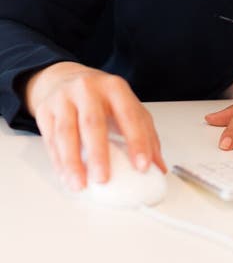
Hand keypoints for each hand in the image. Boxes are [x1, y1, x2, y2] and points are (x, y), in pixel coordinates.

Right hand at [24, 61, 166, 190]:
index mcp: (115, 87)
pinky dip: (58, 160)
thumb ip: (145, 134)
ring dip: (72, 162)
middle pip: (93, 122)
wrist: (63, 78)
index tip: (142, 166)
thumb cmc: (99, 97)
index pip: (129, 114)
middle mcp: (88, 89)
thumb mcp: (125, 105)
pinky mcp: (45, 110)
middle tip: (103, 179)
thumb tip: (159, 167)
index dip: (137, 141)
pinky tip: (65, 175)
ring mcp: (64, 98)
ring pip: (66, 132)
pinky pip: (50, 139)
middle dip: (99, 153)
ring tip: (80, 184)